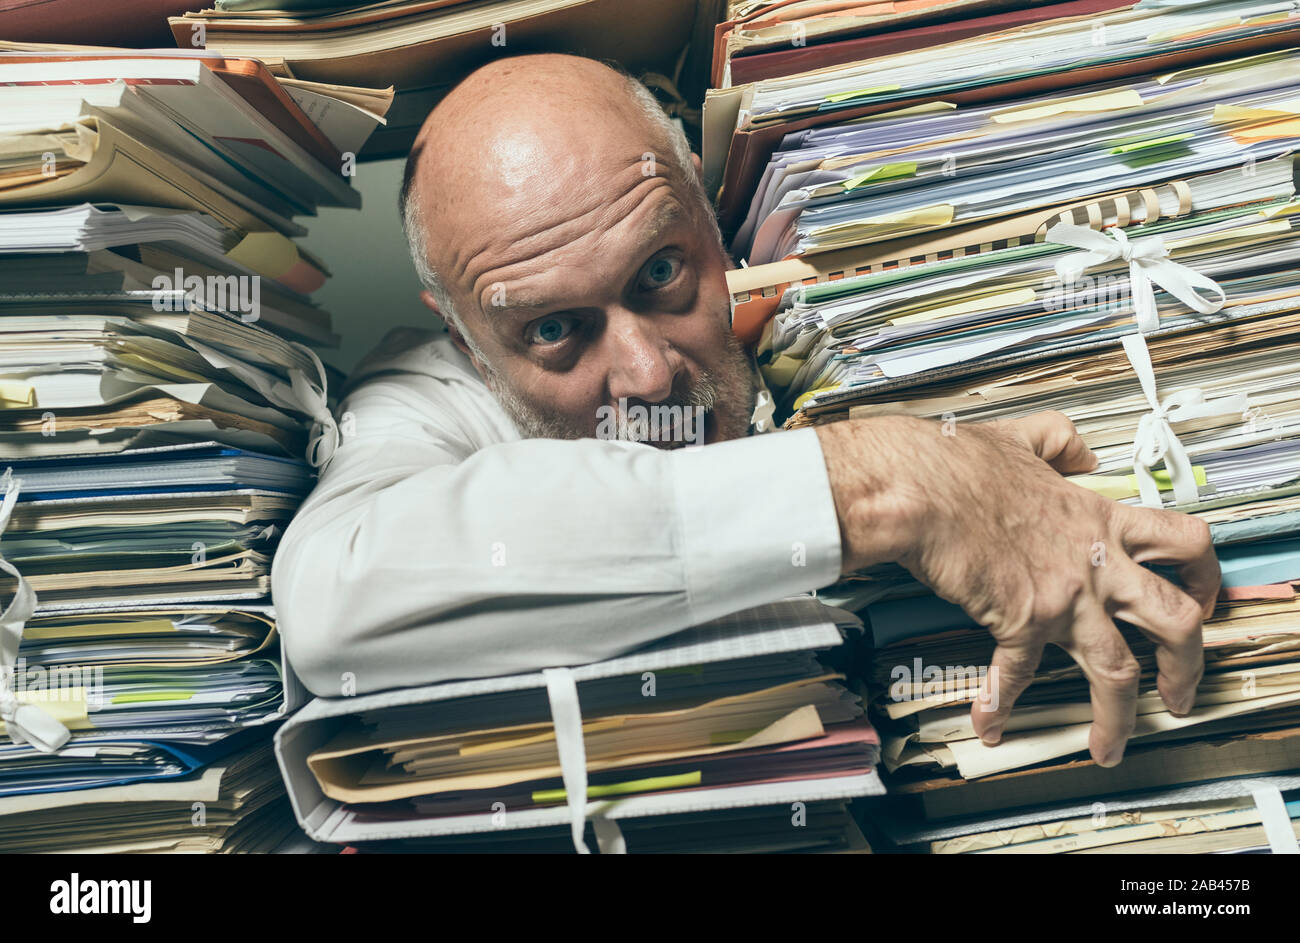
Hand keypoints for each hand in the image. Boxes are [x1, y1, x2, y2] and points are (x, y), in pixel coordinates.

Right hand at [816, 411, 1218, 766]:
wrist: (919, 490)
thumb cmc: (959, 463)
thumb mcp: (1024, 436)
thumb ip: (1060, 442)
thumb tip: (1077, 452)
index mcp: (1100, 520)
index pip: (1185, 542)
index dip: (1204, 575)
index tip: (1200, 598)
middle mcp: (1094, 564)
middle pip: (1176, 621)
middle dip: (1188, 665)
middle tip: (1180, 691)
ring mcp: (1061, 597)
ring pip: (1116, 669)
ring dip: (1118, 718)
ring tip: (1111, 746)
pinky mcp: (1017, 620)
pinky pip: (1015, 675)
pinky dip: (998, 704)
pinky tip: (988, 722)